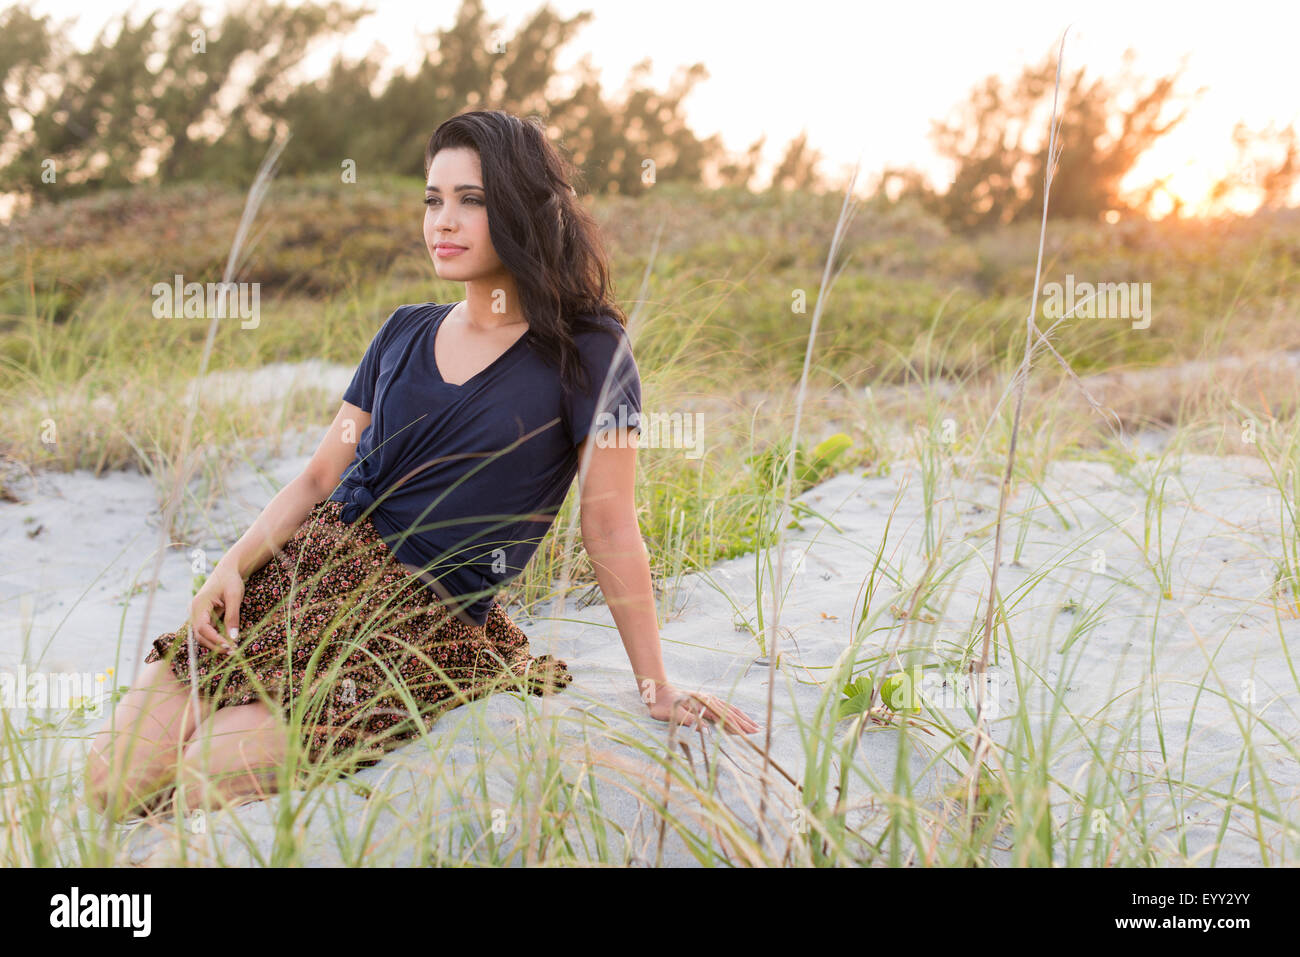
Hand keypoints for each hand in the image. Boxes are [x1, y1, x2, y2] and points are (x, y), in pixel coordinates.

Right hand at [188, 563, 244, 655]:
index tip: (229, 646)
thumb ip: (232, 617)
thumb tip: (232, 639)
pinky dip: (216, 638)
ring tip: (232, 649)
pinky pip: (207, 632)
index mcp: (199, 604)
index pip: (202, 628)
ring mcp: (197, 615)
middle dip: (214, 645)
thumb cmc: (230, 580)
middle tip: (232, 652)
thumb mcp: (234, 597)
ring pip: (202, 636)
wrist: (227, 571)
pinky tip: (228, 642)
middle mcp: (194, 611)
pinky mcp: (203, 617)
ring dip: (215, 644)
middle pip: (199, 635)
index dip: (215, 640)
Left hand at [645, 682, 760, 733]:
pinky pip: (724, 706)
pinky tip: (741, 717)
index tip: (747, 734)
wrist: (658, 692)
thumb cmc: (663, 706)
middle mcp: (708, 701)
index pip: (723, 717)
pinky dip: (735, 712)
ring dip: (743, 717)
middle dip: (744, 723)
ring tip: (755, 726)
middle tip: (758, 732)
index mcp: (702, 705)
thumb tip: (705, 729)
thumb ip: (688, 720)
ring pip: (730, 708)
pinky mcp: (706, 701)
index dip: (736, 726)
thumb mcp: (672, 714)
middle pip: (730, 712)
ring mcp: (708, 700)